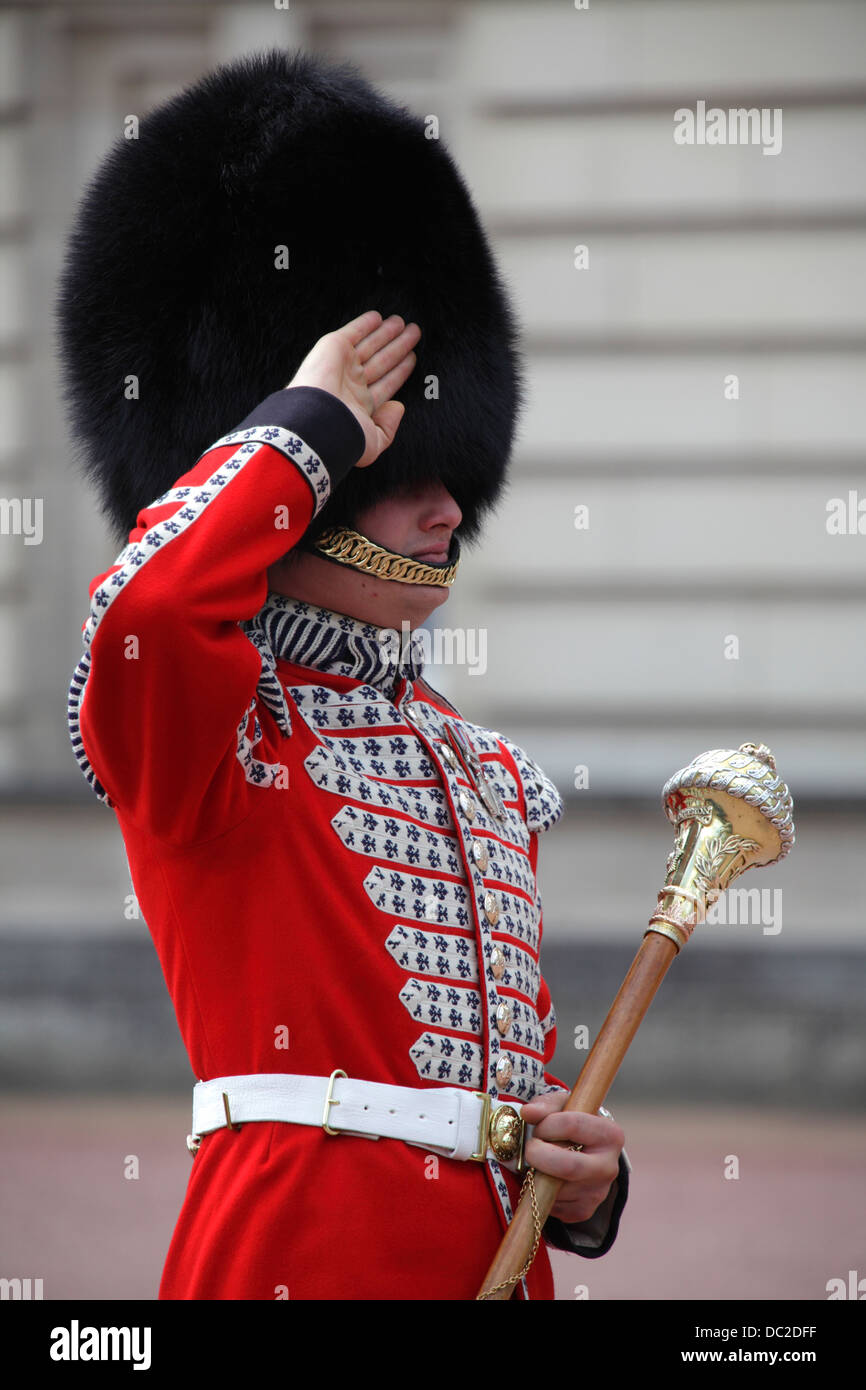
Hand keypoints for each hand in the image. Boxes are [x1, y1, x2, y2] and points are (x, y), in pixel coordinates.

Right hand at [286, 310, 420, 468]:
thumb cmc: (344, 436)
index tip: (412, 358)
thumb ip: (389, 428)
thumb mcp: (374, 443)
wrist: (317, 420)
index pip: (386, 383)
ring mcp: (343, 365)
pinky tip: (378, 318)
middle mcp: (353, 383)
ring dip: (386, 333)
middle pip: (382, 361)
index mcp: (362, 405)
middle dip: (398, 347)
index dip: (400, 370)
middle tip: (414, 333)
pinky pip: (353, 332)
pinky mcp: (333, 347)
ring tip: (403, 323)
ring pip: (371, 345)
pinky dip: (364, 324)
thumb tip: (399, 407)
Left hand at [520, 1091, 624, 1224]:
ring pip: (556, 1188)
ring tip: (539, 1160)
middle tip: (531, 1148)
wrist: (584, 1153)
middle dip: (539, 1155)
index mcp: (610, 1135)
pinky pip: (553, 1204)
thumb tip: (528, 1113)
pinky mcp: (582, 1211)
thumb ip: (545, 1105)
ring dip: (537, 1173)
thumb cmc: (571, 1124)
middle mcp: (610, 1167)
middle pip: (568, 1166)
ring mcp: (598, 1193)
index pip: (572, 1125)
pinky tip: (546, 1177)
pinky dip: (541, 1191)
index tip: (539, 1126)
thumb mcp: (563, 1106)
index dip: (547, 1124)